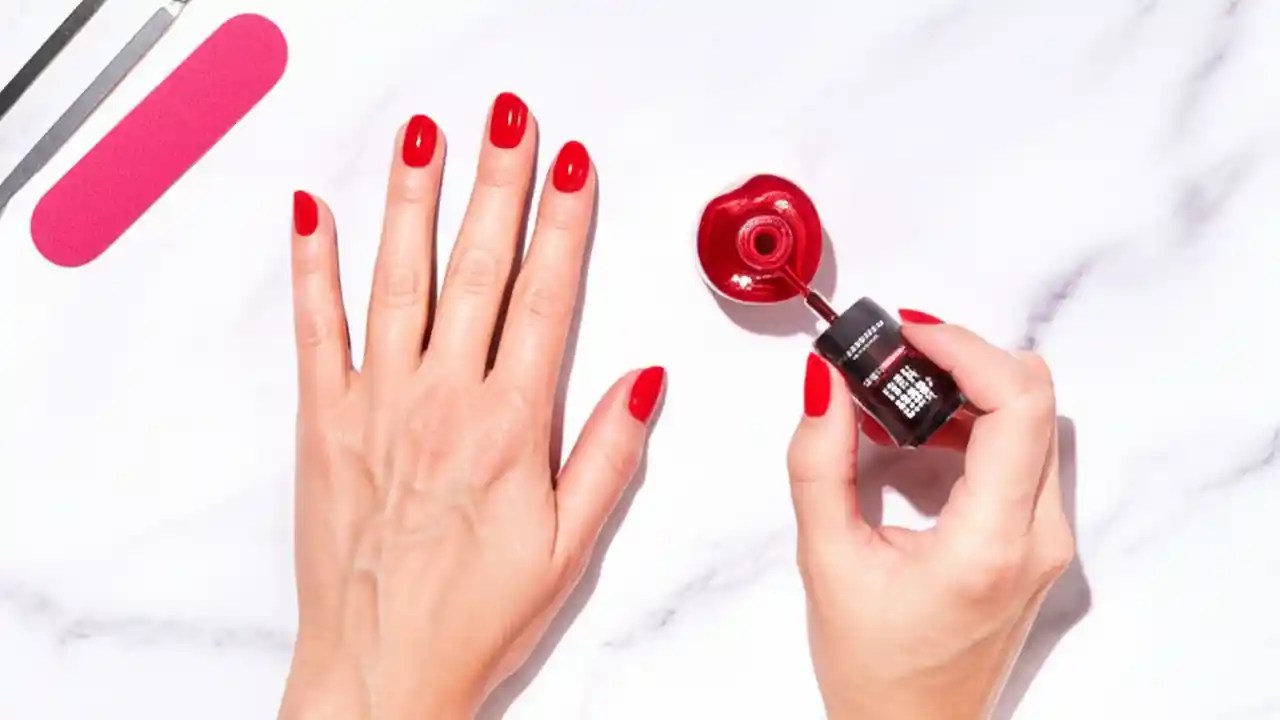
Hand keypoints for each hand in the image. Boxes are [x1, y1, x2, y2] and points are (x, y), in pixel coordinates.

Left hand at [278, 95, 665, 718]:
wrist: (381, 670)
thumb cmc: (476, 616)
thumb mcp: (571, 545)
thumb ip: (608, 453)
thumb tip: (643, 378)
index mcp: (509, 426)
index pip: (546, 299)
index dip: (563, 225)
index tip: (572, 169)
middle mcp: (442, 400)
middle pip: (478, 269)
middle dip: (498, 184)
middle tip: (509, 123)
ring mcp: (377, 404)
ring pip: (400, 280)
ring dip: (416, 201)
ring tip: (427, 141)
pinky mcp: (324, 421)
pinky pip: (316, 329)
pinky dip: (314, 267)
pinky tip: (316, 215)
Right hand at [788, 316, 1073, 719]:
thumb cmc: (874, 666)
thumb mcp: (827, 557)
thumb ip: (819, 459)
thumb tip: (823, 380)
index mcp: (991, 544)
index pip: (1018, 405)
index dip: (966, 349)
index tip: (909, 334)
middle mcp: (1039, 538)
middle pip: (1036, 401)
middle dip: (965, 359)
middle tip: (897, 356)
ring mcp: (1048, 540)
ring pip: (1035, 421)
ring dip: (971, 389)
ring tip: (897, 395)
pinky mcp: (1038, 541)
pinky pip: (1024, 454)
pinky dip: (976, 424)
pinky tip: (919, 434)